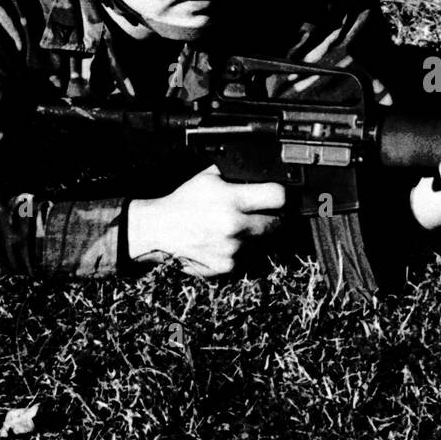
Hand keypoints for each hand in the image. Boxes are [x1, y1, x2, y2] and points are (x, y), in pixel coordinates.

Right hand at [127, 164, 285, 275]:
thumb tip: (260, 173)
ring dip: (254, 235)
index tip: (278, 197)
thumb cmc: (184, 202)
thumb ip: (236, 176)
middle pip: (277, 223)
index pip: (279, 197)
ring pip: (262, 241)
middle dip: (272, 217)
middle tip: (259, 214)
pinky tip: (224, 241)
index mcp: (232, 200)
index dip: (282, 196)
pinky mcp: (227, 266)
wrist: (158, 231)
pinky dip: (240, 250)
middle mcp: (236, 226)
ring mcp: (233, 249)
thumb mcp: (209, 177)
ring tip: (234, 227)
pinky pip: (246, 257)